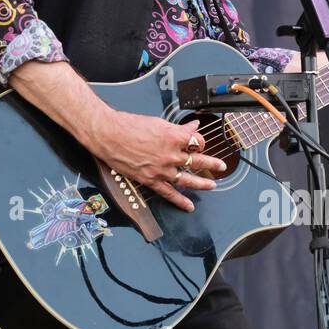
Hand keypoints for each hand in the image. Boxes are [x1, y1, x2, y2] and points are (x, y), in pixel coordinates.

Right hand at [83, 110, 225, 212]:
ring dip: (202, 183)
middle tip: (221, 166)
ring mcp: (161, 169)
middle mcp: (170, 154)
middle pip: (198, 161)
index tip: (199, 143)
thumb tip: (192, 127)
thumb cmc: (129, 125)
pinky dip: (180, 200)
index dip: (200, 141)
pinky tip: (189, 205)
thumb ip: (177, 128)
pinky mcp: (150, 180)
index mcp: (174, 136)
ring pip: (187, 179)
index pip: (196, 141)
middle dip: (211, 164)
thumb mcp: (158, 122)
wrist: (108, 135)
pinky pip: (169, 193)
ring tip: (212, 185)